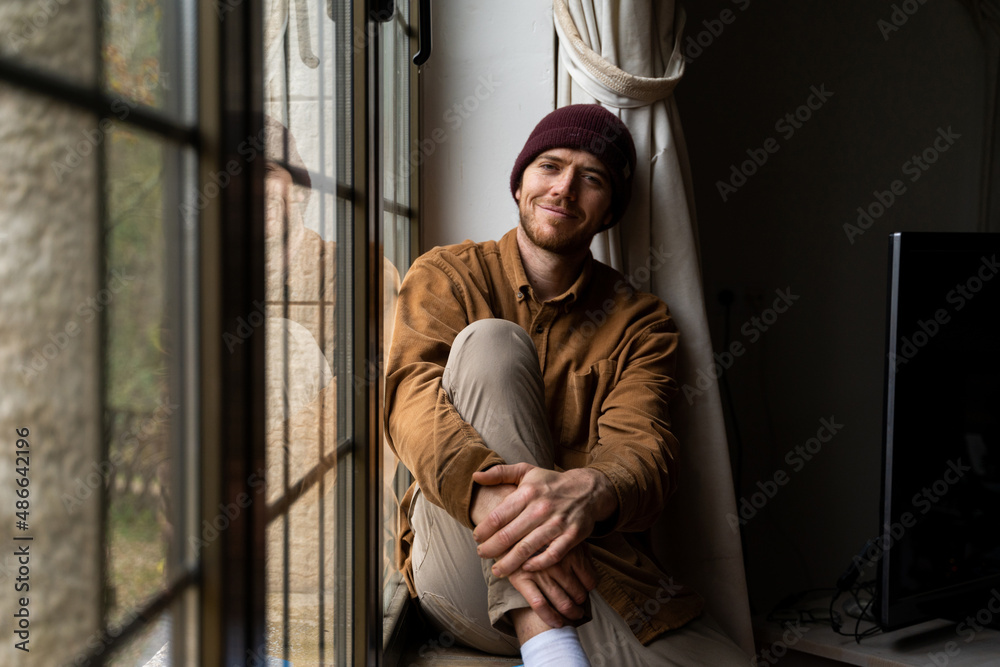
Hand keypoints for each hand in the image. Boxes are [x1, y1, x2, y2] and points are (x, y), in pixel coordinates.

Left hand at [471, 463, 615, 577]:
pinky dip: (538, 564)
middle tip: (482, 555)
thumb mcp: (526, 471)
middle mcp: (541, 508)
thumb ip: (499, 473)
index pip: (498, 516)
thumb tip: (475, 476)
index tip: (477, 538)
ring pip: (527, 548)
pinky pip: (552, 555)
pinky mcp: (572, 536)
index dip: (484, 530)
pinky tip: (526, 569)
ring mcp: (557, 523)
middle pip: (508, 535)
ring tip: (498, 570)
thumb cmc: (551, 483)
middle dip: (491, 549)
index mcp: (527, 492)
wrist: (588, 489)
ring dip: (509, 563)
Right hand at [507, 542, 596, 628]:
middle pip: (578, 592)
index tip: (588, 591)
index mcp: (570, 551)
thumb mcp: (564, 536)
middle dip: (581, 603)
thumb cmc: (539, 534)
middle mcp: (557, 563)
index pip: (589, 579)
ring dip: (571, 612)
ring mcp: (539, 572)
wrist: (508, 529)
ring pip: (562, 602)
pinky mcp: (522, 579)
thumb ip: (579, 551)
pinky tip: (557, 623)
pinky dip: (550, 617)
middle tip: (580, 606)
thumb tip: (591, 572)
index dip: (591, 589)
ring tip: (574, 615)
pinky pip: (540, 605)